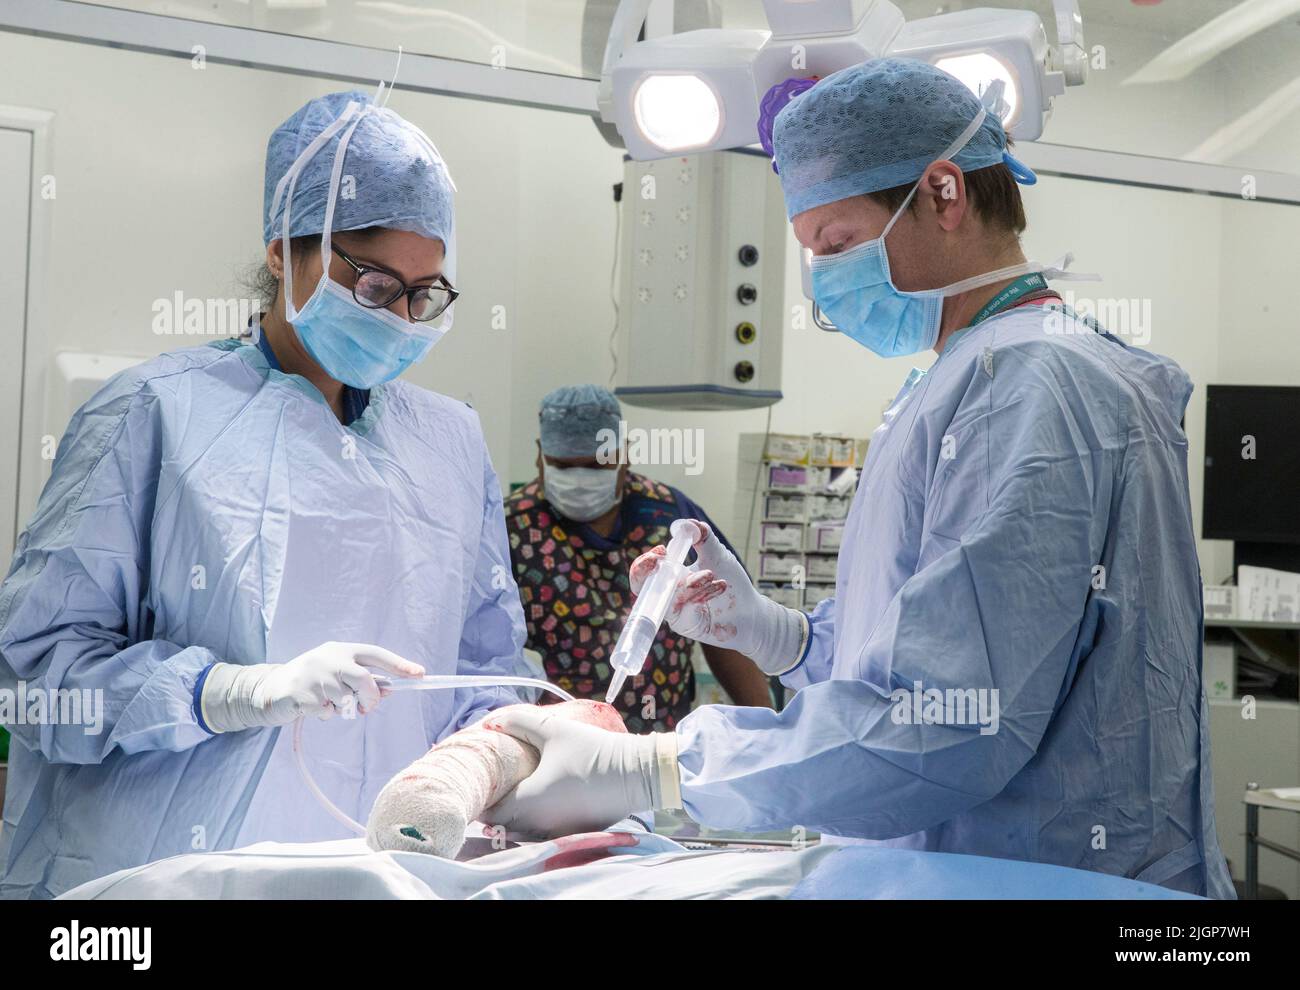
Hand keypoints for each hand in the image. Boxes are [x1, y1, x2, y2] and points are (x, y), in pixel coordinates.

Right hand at [200, 642, 424, 732]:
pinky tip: (313, 708)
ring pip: (346, 699)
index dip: (399, 665)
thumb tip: (390, 690)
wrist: (271, 688)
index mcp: (342, 649)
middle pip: (364, 679)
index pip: (377, 654)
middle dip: (371, 698)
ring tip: (331, 705)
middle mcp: (329, 657)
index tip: (420, 674)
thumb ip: (361, 679)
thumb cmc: (314, 682)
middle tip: (366, 708)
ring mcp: (313, 674)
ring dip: (344, 710)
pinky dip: (325, 715)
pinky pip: (326, 712)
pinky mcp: (300, 692)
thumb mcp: (337, 674)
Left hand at [480, 705, 680, 838]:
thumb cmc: (592, 750)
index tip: (483, 784)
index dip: (482, 800)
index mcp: (528, 802)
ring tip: (515, 795)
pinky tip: (541, 804)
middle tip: (496, 788)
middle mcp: (538, 825)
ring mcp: (556, 834)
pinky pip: (542, 834)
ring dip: (514, 820)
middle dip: (495, 810)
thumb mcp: (554, 729)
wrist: (635, 774)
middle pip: (503, 827)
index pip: (490, 813)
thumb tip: (492, 722)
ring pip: (522, 833)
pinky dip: (535, 824)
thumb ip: (519, 723)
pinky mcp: (571, 835)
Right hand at [629, 520, 806, 674]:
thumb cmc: (732, 582)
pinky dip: (702, 595)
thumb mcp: (717, 555)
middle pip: (641, 588)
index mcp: (671, 576)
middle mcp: (669, 595)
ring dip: (690, 583)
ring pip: (669, 597)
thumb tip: (684, 524)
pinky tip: (720, 585)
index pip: (645, 570)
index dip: (644, 562)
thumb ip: (702, 537)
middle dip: (642, 572)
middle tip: (659, 559)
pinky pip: (686, 612)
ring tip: (711, 573)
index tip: (662, 550)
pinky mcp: (688, 626)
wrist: (751, 610)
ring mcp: (677, 613)